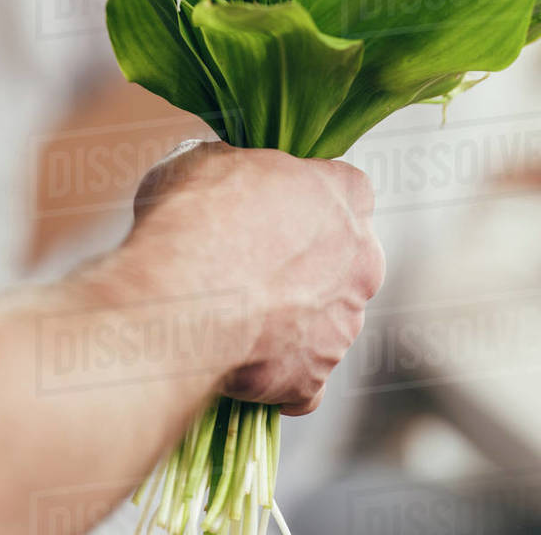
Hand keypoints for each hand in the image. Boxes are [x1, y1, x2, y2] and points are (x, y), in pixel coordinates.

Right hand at [132, 139, 384, 415]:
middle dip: (306, 262)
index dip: (307, 197)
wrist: (178, 298)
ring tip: (231, 314)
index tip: (272, 206)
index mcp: (347, 194)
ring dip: (290, 319)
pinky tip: (241, 361)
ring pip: (324, 320)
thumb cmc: (193, 214)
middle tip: (250, 262)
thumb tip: (221, 170)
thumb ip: (233, 166)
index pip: (347, 189)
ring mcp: (343, 325)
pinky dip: (277, 375)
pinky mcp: (313, 379)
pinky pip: (303, 380)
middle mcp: (362, 260)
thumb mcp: (203, 158)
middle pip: (342, 259)